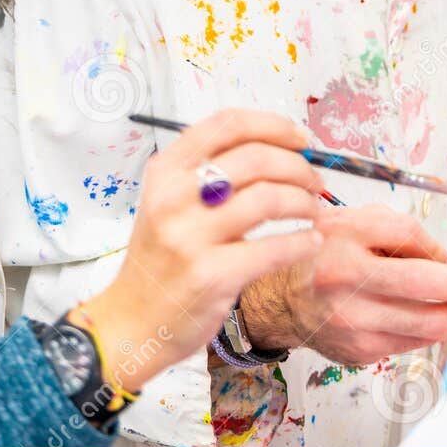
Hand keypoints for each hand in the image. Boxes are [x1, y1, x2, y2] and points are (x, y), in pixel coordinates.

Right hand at [76, 110, 325, 394]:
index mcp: (165, 171)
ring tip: (313, 212)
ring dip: (304, 202)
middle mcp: (174, 197)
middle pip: (255, 157)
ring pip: (269, 198)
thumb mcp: (168, 204)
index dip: (273, 126)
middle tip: (315, 183)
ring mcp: (191, 237)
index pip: (227, 124)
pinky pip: (274, 248)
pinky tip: (310, 243)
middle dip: (298, 167)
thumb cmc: (160, 260)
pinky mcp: (212, 275)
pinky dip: (303, 242)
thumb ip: (210, 175)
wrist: (131, 322)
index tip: (300, 140)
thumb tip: (280, 152)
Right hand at [237, 204, 446, 366]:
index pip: (408, 236)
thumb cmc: (324, 256)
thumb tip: (446, 263)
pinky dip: (424, 333)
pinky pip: (409, 343)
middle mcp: (343, 279)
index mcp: (343, 239)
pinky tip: (422, 321)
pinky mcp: (359, 350)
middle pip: (420, 283)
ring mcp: (351, 320)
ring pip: (423, 324)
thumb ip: (400, 232)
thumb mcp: (354, 223)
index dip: (439, 249)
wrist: (283, 300)